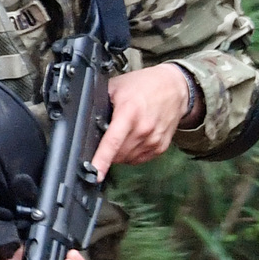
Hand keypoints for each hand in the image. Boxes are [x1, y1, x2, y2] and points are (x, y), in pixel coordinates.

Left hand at [92, 63, 195, 178]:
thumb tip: (83, 118)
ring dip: (119, 153)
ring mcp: (154, 140)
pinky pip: (138, 159)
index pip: (113, 141)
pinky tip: (133, 138)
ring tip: (123, 133)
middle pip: (117, 154)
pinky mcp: (161, 147)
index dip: (101, 159)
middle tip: (107, 134)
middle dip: (106, 151)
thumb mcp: (117, 86)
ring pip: (127, 159)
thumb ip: (99, 102)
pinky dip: (131, 153)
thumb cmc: (145, 85)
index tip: (94, 174)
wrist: (175, 87)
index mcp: (130, 112)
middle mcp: (144, 129)